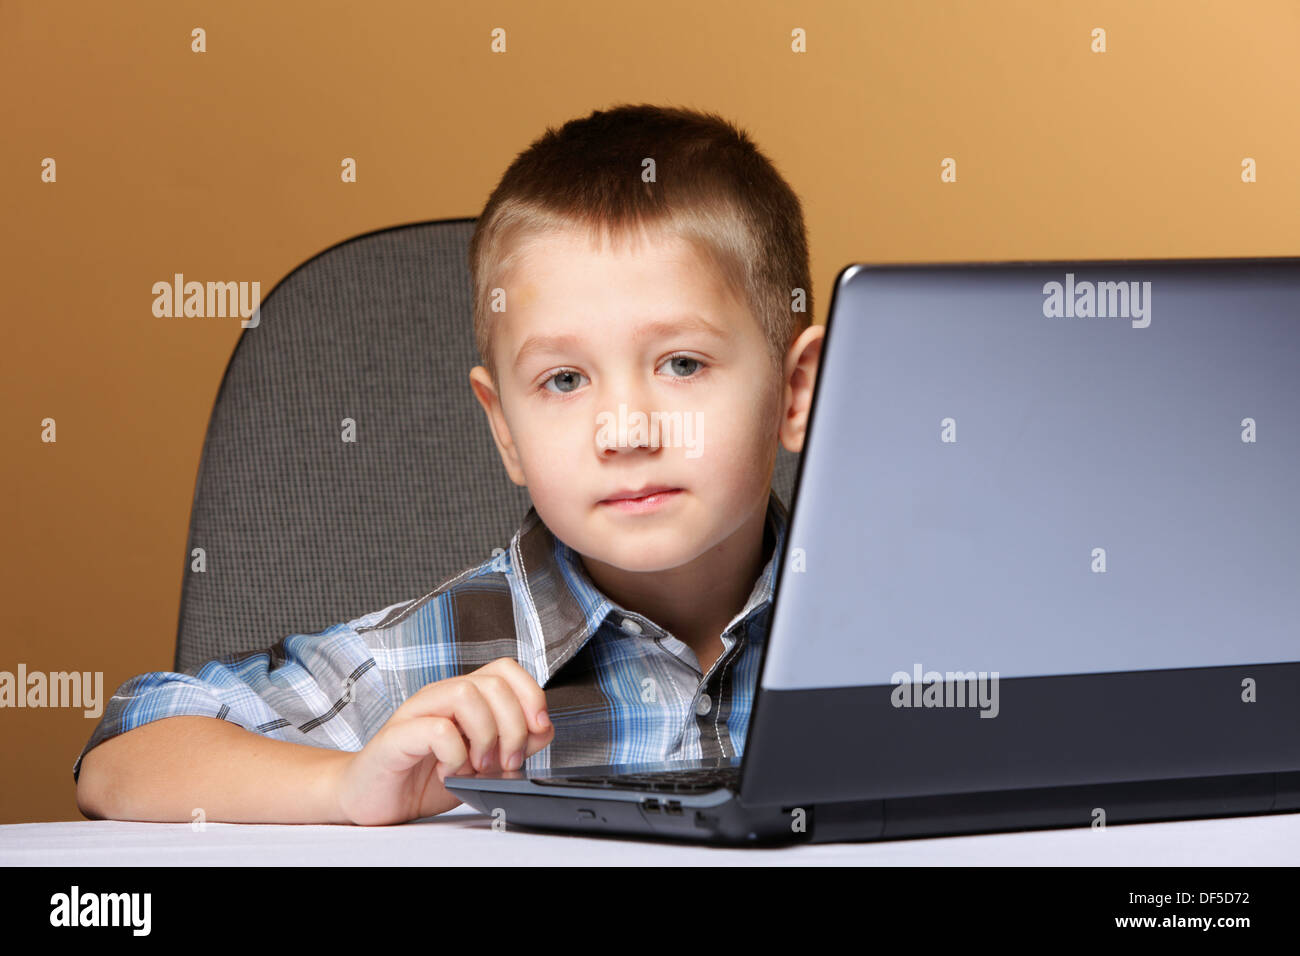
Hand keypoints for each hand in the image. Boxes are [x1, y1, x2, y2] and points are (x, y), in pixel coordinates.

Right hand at [331, 658, 552, 824]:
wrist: (375, 797)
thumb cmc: (424, 776)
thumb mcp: (482, 761)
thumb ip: (512, 742)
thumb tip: (541, 731)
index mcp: (463, 697)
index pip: (506, 669)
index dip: (531, 694)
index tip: (537, 731)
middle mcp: (441, 696)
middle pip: (493, 683)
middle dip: (513, 726)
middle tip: (505, 761)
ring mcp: (417, 712)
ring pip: (467, 693)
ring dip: (485, 735)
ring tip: (477, 765)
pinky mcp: (396, 736)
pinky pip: (437, 730)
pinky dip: (455, 756)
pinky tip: (451, 772)